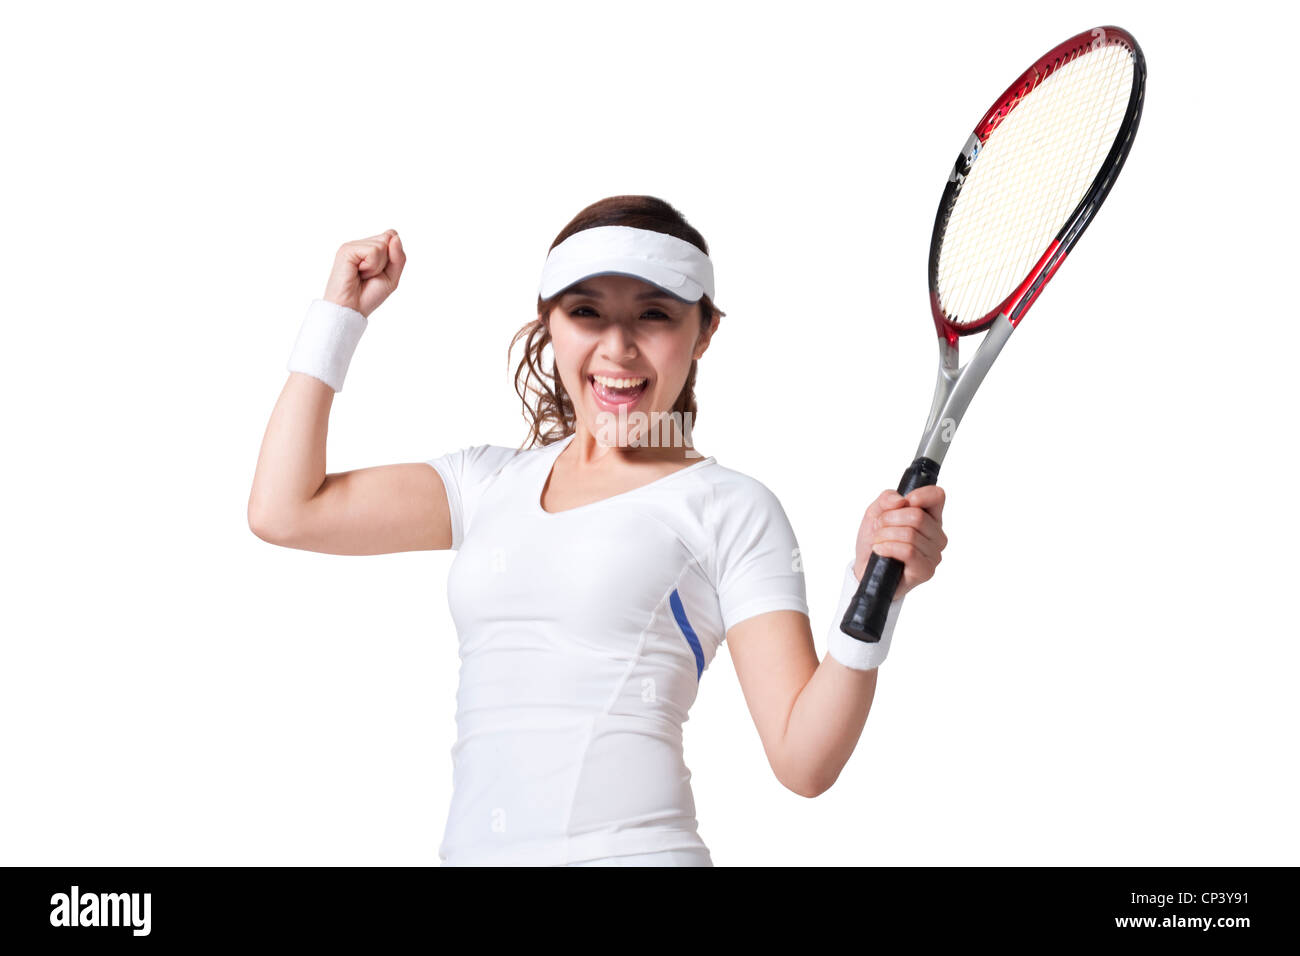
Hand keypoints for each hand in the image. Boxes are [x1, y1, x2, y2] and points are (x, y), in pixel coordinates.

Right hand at [323, 229, 405, 317]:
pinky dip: (371, 266)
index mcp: (370, 248)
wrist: (352, 309)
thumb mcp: (392, 276)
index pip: (393, 237)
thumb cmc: (368, 295)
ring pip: (382, 245)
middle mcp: (360, 244)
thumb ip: (398, 257)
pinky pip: (373, 250)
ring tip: (363, 275)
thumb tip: (394, 236)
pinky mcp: (347, 250)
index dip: (393, 256)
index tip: (380, 272)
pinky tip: (358, 273)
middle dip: (386, 262)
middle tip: (370, 275)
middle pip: (389, 239)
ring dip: (377, 266)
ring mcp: (352, 246)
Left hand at [853, 485, 947, 599]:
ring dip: (885, 536)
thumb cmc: (874, 540)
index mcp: (930, 517)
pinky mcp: (926, 571)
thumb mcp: (875, 512)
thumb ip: (887, 499)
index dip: (919, 495)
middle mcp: (936, 535)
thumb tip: (901, 500)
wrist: (864, 568)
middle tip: (878, 528)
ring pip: (910, 534)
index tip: (903, 503)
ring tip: (878, 542)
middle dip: (888, 520)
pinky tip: (880, 551)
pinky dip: (888, 548)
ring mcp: (933, 554)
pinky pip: (908, 552)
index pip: (937, 496)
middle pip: (917, 516)